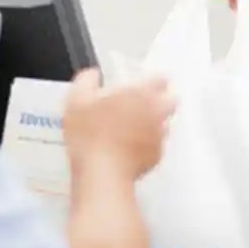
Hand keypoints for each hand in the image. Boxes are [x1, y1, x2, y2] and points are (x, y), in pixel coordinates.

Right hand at [61, 69, 175, 180]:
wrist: (101, 172)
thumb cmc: (90, 134)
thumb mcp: (77, 99)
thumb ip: (86, 80)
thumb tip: (92, 75)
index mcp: (141, 93)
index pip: (160, 78)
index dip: (152, 79)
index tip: (142, 83)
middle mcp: (156, 112)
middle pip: (171, 99)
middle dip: (161, 99)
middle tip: (141, 104)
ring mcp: (159, 135)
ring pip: (166, 123)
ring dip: (154, 123)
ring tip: (133, 128)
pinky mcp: (157, 156)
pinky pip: (157, 145)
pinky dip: (148, 145)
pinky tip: (130, 148)